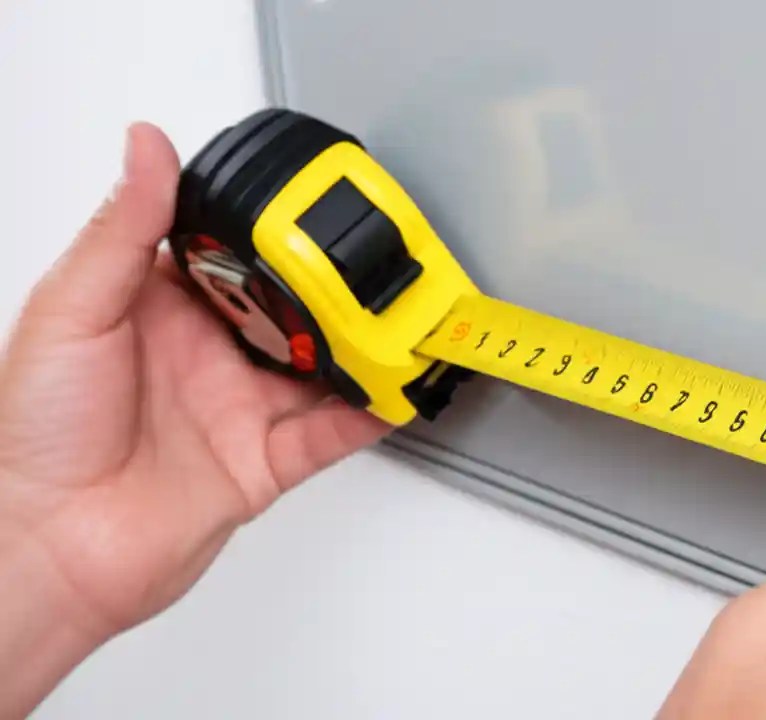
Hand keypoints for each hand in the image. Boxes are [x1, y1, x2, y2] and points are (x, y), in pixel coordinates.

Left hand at [0, 123, 388, 715]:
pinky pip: (332, 433)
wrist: (48, 547)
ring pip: (322, 368)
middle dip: (334, 286)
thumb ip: (122, 230)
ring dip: (361, 345)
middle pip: (292, 308)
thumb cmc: (34, 433)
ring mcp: (240, 408)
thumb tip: (147, 146)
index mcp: (160, 309)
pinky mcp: (264, 463)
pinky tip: (395, 387)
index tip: (313, 204)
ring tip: (399, 315)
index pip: (234, 254)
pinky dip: (370, 413)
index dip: (274, 230)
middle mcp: (207, 355)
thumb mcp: (71, 309)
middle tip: (372, 259)